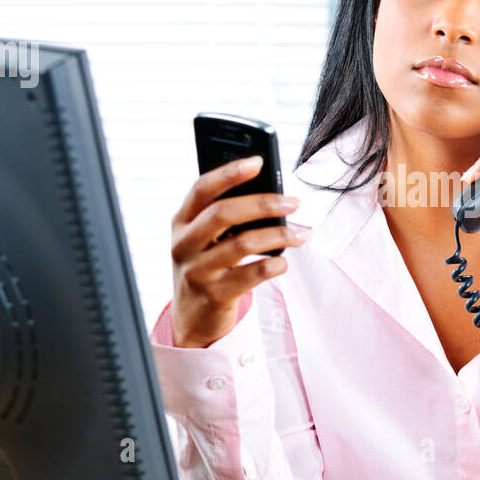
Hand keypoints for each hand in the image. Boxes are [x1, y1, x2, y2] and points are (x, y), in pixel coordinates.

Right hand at [169, 155, 306, 347]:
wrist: (191, 318)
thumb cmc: (206, 266)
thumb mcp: (203, 238)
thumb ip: (224, 216)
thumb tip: (269, 193)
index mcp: (181, 222)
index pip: (202, 189)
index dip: (229, 173)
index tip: (259, 161)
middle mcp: (184, 244)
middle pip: (223, 213)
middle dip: (264, 204)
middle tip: (294, 203)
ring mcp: (196, 271)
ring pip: (242, 244)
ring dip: (277, 235)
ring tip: (299, 234)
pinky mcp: (213, 295)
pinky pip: (250, 276)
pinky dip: (273, 266)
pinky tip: (284, 263)